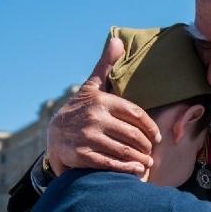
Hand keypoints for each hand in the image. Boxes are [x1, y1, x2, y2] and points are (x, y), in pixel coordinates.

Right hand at [46, 37, 160, 175]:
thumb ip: (105, 66)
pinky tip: (136, 172)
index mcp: (102, 101)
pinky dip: (126, 170)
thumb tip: (117, 39)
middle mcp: (95, 117)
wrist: (53, 135)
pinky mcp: (81, 155)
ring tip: (147, 164)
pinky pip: (111, 164)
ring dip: (140, 160)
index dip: (150, 128)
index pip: (137, 115)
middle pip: (133, 135)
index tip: (157, 137)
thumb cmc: (80, 110)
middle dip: (146, 147)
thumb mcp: (91, 87)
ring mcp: (87, 136)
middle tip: (152, 153)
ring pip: (124, 151)